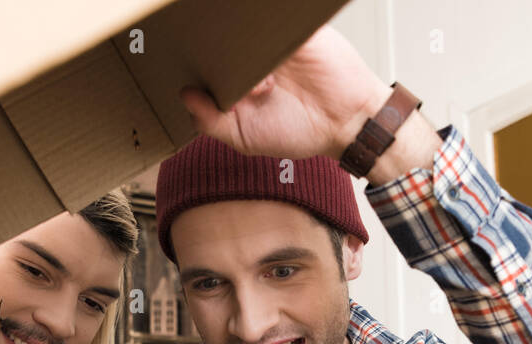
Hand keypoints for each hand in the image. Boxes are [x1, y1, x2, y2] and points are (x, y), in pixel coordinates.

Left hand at [180, 24, 389, 161]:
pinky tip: (274, 65)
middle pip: (218, 37)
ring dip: (244, 47)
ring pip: (241, 27)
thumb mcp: (244, 138)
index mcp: (234, 76)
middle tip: (235, 81)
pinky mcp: (296, 28)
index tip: (194, 76)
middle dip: (214, 51)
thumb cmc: (298, 132)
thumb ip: (210, 120)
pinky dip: (264, 28)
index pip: (203, 60)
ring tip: (266, 85)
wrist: (347, 123)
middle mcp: (249, 55)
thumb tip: (185, 94)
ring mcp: (272, 39)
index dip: (194, 64)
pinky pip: (271, 17)